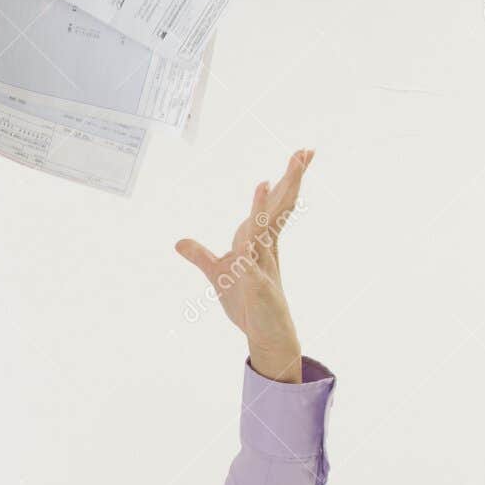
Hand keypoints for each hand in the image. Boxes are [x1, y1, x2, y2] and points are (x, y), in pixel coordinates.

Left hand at [175, 148, 313, 383]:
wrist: (265, 333)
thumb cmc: (248, 302)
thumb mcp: (216, 274)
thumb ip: (199, 255)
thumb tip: (179, 242)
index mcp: (261, 242)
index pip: (273, 205)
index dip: (285, 180)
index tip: (299, 153)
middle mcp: (266, 249)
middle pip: (278, 209)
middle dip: (290, 180)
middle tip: (305, 151)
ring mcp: (264, 268)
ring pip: (263, 233)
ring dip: (262, 209)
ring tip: (263, 183)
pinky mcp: (258, 289)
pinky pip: (251, 270)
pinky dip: (247, 257)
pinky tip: (242, 248)